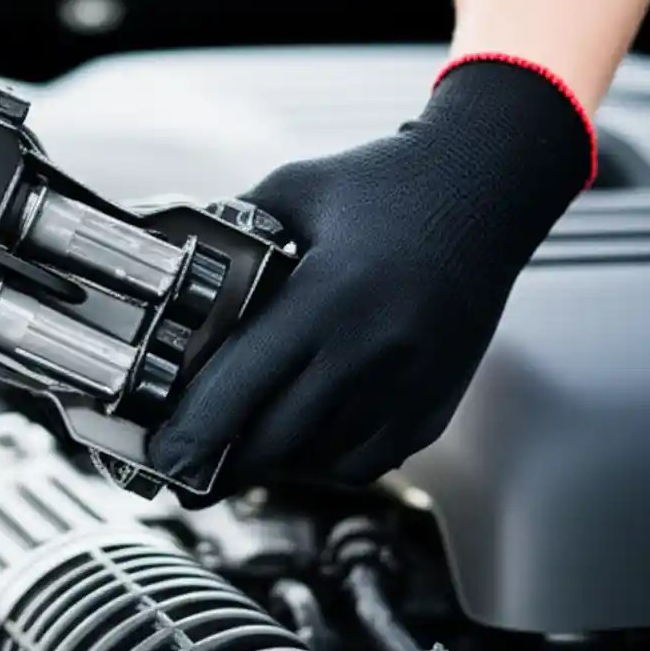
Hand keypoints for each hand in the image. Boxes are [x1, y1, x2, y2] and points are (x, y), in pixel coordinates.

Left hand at [149, 58, 593, 505]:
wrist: (488, 187)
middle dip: (218, 464)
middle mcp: (372, 352)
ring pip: (317, 462)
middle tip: (181, 466)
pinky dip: (321, 462)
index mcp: (328, 298)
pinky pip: (363, 463)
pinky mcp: (433, 407)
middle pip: (273, 443)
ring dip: (269, 462)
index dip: (191, 434)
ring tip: (233, 447)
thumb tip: (178, 272)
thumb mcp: (292, 191)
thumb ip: (233, 236)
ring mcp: (409, 387)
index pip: (240, 390)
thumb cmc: (387, 184)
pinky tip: (296, 437)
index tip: (161, 456)